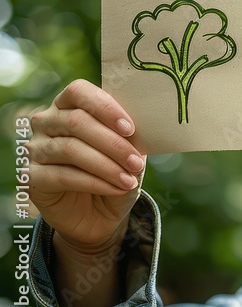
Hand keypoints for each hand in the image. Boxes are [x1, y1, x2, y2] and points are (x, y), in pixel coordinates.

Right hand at [28, 79, 145, 254]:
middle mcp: (46, 122)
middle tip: (136, 163)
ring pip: (70, 149)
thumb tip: (144, 128)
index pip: (78, 92)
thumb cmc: (115, 171)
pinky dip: (95, 182)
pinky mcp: (32, 176)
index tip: (130, 128)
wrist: (100, 214)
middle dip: (113, 144)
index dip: (104, 107)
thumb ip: (129, 135)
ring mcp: (35, 148)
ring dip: (106, 165)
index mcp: (69, 105)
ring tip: (129, 179)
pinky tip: (116, 188)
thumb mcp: (128, 151)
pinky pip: (63, 175)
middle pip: (76, 122)